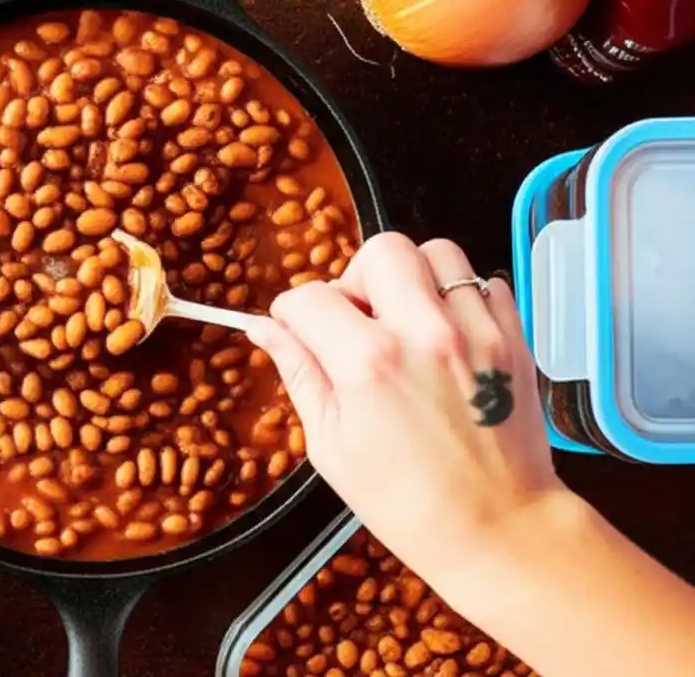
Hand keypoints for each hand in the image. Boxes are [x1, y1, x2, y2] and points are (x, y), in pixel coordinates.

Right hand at [247, 233, 564, 585]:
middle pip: (380, 251)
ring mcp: (477, 332)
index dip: (293, 313)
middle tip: (357, 320)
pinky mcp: (513, 339)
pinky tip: (445, 338)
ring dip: (412, 277)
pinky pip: (484, 283)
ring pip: (437, 253)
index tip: (298, 329)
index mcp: (369, 364)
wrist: (498, 530)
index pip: (311, 298)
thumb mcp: (331, 444)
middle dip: (356, 277)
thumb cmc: (408, 503)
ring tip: (405, 322)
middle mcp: (426, 334)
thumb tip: (267, 330)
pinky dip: (459, 298)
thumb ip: (301, 373)